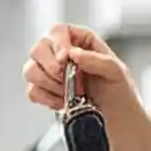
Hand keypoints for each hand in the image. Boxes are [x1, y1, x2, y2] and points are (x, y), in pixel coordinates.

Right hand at [23, 23, 138, 112]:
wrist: (117, 119)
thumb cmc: (119, 92)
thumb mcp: (116, 72)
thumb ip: (96, 60)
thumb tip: (73, 53)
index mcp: (80, 41)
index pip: (58, 31)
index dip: (58, 43)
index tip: (65, 59)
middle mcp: (61, 53)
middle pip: (38, 48)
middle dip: (52, 67)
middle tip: (67, 78)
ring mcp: (50, 73)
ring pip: (31, 70)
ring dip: (49, 84)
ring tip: (69, 92)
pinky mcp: (44, 92)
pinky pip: (32, 91)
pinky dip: (47, 99)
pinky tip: (62, 102)